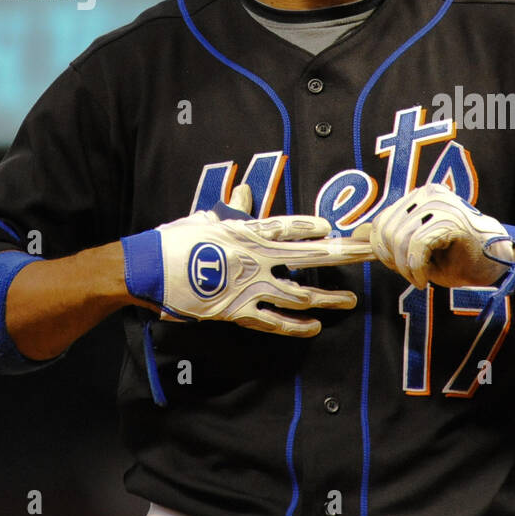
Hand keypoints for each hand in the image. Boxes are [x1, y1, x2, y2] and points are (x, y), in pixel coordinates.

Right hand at [123, 186, 374, 335]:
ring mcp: (248, 286)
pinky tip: (315, 326)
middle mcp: (255, 257)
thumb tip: (246, 189)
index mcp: (247, 231)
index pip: (289, 227)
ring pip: (298, 294)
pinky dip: (296, 325)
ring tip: (350, 300)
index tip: (335, 228)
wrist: (147, 269)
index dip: (314, 227)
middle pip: (308, 255)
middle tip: (366, 254)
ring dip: (327, 298)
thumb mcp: (207, 217)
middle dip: (341, 254)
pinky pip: (273, 321)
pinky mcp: (237, 311)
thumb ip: (234, 207)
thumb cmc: (177, 240)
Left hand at [370, 183, 513, 289]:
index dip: (382, 249)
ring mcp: (441, 205)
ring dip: (406, 267)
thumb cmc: (458, 256)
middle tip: (411, 275)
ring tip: (419, 278)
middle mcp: (429, 194)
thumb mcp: (417, 246)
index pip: (382, 220)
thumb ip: (391, 237)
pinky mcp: (451, 221)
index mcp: (420, 196)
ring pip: (401, 238)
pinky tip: (425, 279)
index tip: (398, 266)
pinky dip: (417, 268)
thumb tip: (356, 234)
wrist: (497, 262)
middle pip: (388, 230)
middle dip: (393, 260)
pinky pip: (418, 246)